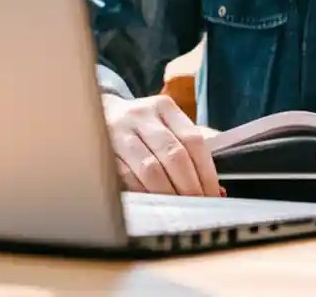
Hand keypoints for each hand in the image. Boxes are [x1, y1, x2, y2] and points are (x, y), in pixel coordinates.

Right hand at [103, 94, 223, 196]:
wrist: (98, 114)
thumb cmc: (141, 126)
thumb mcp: (165, 123)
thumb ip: (190, 146)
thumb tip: (217, 186)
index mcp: (164, 107)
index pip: (193, 140)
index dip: (206, 171)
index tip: (214, 193)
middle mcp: (141, 115)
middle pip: (174, 155)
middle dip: (190, 186)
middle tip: (199, 206)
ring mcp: (119, 132)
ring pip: (151, 169)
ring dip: (169, 193)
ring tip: (180, 209)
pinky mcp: (103, 151)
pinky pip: (128, 178)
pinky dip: (145, 193)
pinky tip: (155, 204)